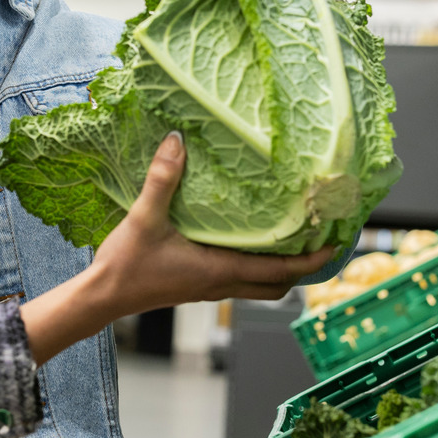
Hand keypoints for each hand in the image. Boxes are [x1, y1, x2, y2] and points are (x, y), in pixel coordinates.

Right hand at [89, 132, 334, 314]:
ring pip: (259, 285)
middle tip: (318, 240)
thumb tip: (177, 141)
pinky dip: (254, 264)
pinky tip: (245, 240)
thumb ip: (163, 179)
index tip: (335, 243)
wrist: (102, 297)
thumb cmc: (126, 265)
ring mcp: (209, 288)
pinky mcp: (197, 286)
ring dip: (279, 267)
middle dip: (303, 268)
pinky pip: (239, 279)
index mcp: (219, 270)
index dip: (312, 260)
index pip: (280, 271)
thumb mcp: (145, 217)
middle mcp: (221, 284)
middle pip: (278, 285)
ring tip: (290, 238)